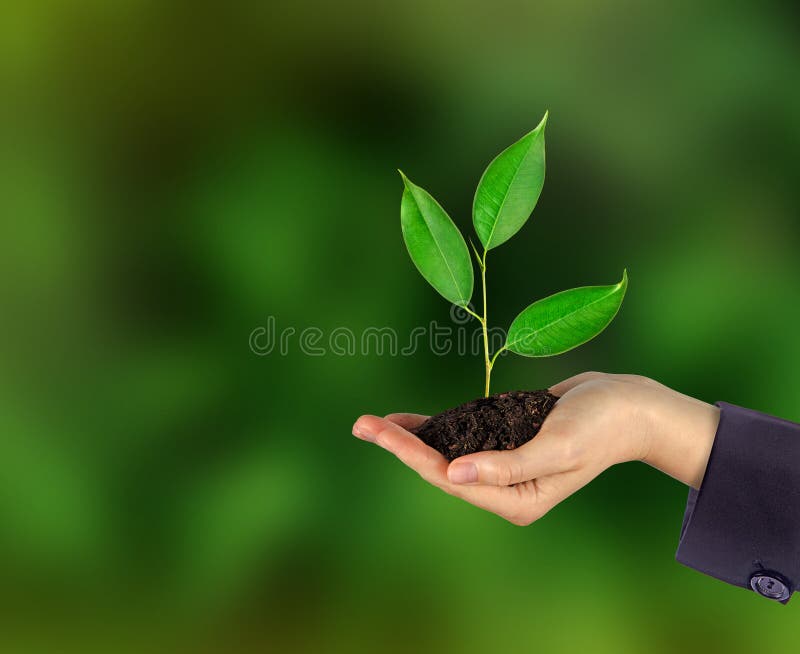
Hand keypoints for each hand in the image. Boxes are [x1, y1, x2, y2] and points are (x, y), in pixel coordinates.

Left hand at [352, 372, 719, 525]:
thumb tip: (455, 474)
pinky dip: (435, 429)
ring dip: (411, 438)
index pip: (450, 478)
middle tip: (361, 424)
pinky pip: (461, 438)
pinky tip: (409, 421)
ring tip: (372, 423)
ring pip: (445, 454)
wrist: (626, 405)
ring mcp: (502, 467)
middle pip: (439, 468)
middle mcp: (504, 489)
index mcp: (516, 500)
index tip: (379, 431)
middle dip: (400, 446)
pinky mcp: (504, 443)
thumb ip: (507, 466)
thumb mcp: (557, 446)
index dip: (411, 454)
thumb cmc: (599, 426)